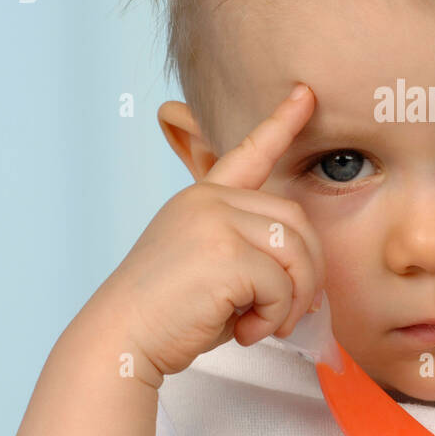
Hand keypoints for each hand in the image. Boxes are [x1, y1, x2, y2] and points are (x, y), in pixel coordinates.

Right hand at [88, 84, 327, 379]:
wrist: (122, 341)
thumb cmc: (170, 316)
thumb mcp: (209, 266)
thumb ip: (251, 252)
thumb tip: (312, 280)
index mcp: (202, 198)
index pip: (248, 153)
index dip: (281, 123)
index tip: (305, 94)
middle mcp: (209, 200)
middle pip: (296, 220)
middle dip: (307, 273)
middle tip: (288, 315)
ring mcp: (215, 221)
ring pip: (295, 251)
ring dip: (294, 299)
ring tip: (270, 325)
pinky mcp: (225, 254)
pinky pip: (281, 284)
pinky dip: (275, 316)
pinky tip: (246, 331)